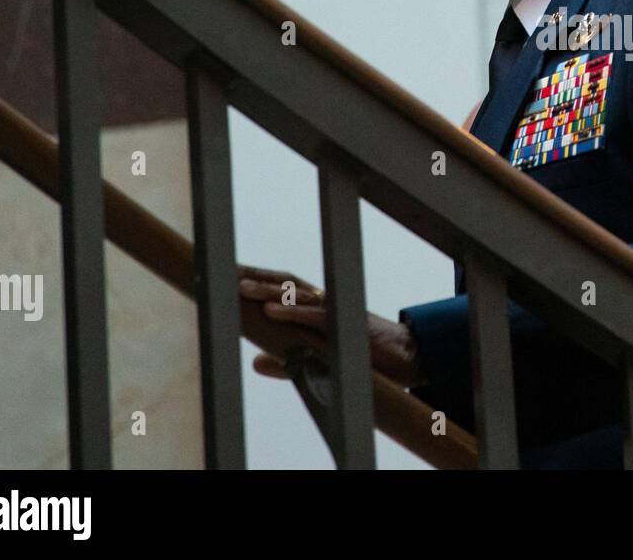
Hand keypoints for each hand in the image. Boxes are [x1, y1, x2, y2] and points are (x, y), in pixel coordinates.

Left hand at [238, 264, 426, 388]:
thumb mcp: (322, 360)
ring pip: (297, 294)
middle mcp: (326, 302)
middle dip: (255, 275)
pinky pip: (315, 315)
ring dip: (268, 289)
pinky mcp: (346, 326)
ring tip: (239, 288)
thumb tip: (255, 362)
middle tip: (223, 270)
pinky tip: (270, 311)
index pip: (283, 286)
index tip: (228, 272)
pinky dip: (292, 311)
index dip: (257, 278)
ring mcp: (337, 311)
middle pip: (285, 282)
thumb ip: (289, 360)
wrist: (409, 358)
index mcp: (319, 307)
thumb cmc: (367, 357)